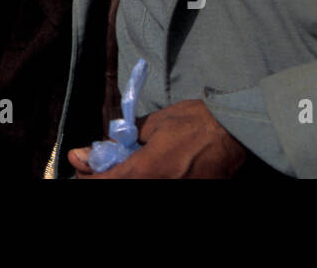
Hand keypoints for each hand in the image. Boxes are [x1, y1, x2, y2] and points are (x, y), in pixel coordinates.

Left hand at [68, 99, 246, 178]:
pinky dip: (148, 179)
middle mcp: (159, 188)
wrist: (233, 131)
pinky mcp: (191, 193)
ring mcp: (177, 193)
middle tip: (103, 165)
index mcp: (146, 171)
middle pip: (120, 187)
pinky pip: (159, 187)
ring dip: (128, 178)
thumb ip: (119, 143)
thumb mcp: (151, 125)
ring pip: (139, 189)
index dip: (90, 176)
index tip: (83, 167)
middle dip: (107, 177)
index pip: (106, 182)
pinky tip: (149, 170)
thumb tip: (88, 153)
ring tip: (130, 164)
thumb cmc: (192, 122)